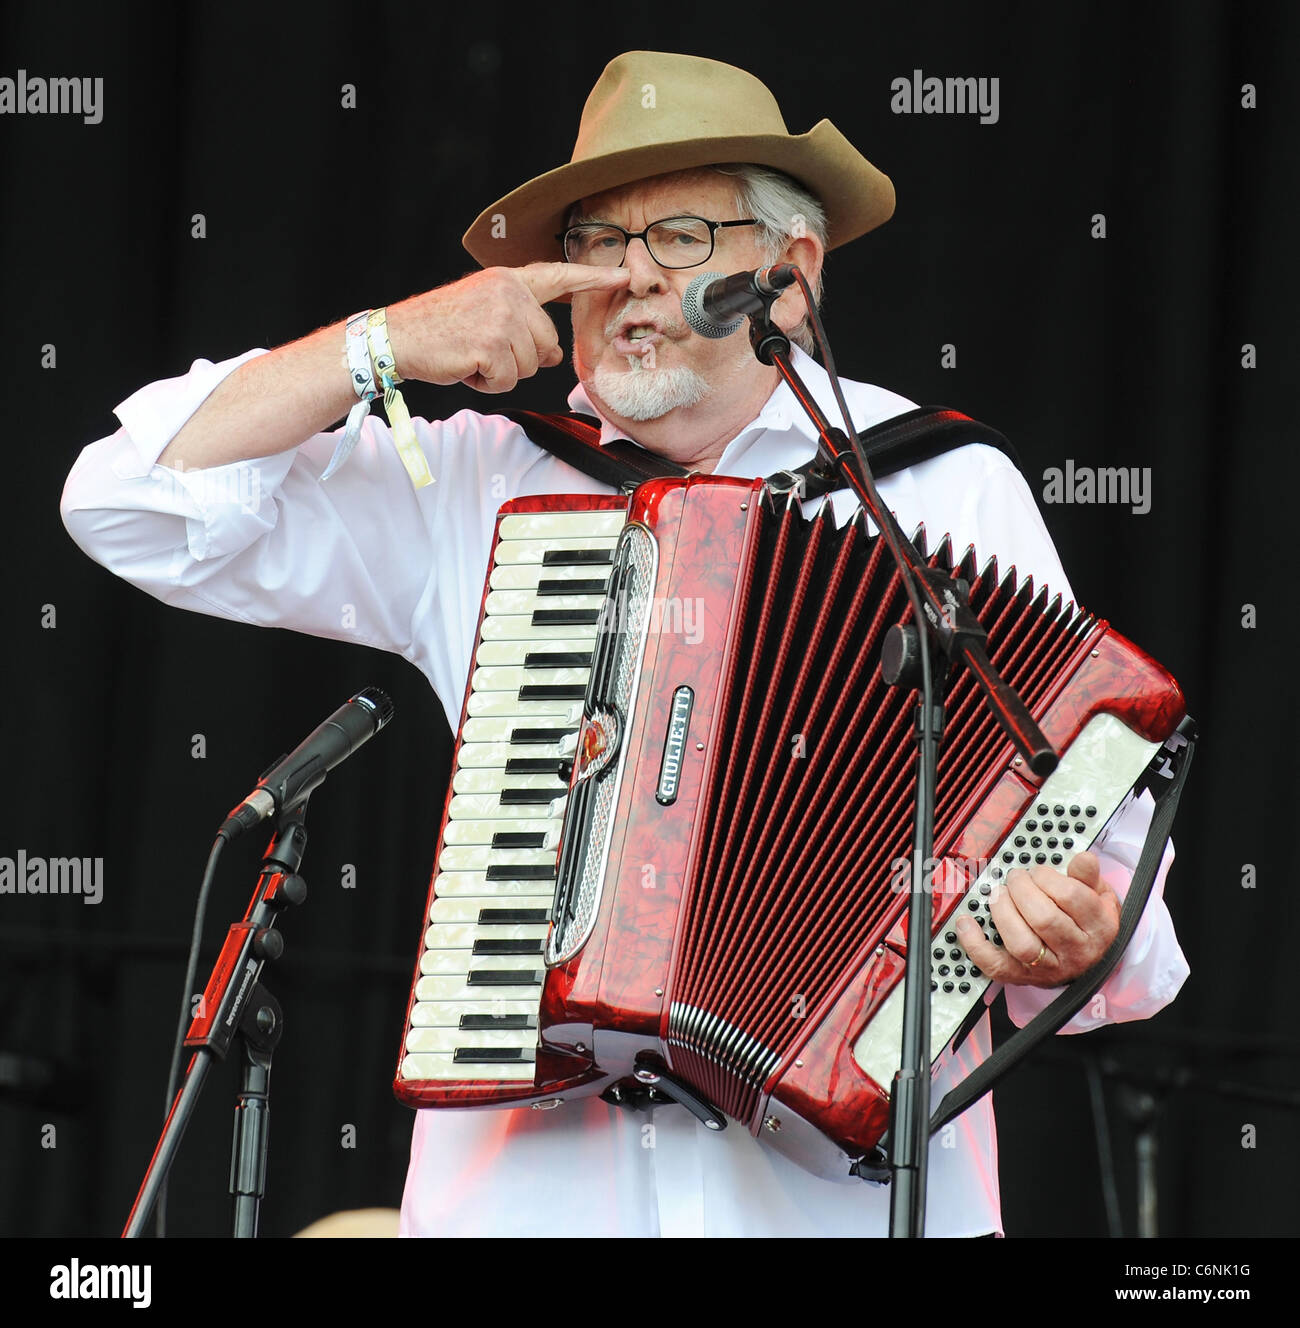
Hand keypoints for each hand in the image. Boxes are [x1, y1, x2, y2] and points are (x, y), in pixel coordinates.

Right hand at [385, 263, 630, 393]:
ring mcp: (502, 318)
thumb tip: (555, 356)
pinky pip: (507, 379)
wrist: (397, 337)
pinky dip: (487, 383)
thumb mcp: (484, 313)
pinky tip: (465, 366)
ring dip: (501, 372)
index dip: (592, 278)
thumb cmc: (438, 329)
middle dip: (520, 358)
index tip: (624, 275)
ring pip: (529, 365)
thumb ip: (522, 325)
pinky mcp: (492, 344)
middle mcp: (509, 293)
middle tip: (483, 350)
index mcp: (508, 280)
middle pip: (547, 343)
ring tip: (470, 355)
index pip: (558, 277)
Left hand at [954, 851, 1119, 987]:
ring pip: (1021, 944)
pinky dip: (976, 944)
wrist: (1091, 964)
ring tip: (998, 894)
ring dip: (1003, 912)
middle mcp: (1076, 951)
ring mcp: (1049, 968)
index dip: (1047, 877)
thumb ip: (1087, 876)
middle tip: (1015, 878)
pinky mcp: (1023, 977)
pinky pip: (996, 965)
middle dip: (1022, 890)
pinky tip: (966, 922)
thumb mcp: (1099, 896)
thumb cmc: (1089, 923)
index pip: (1071, 897)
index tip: (1037, 872)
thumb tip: (1083, 858)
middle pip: (1044, 919)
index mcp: (1098, 926)